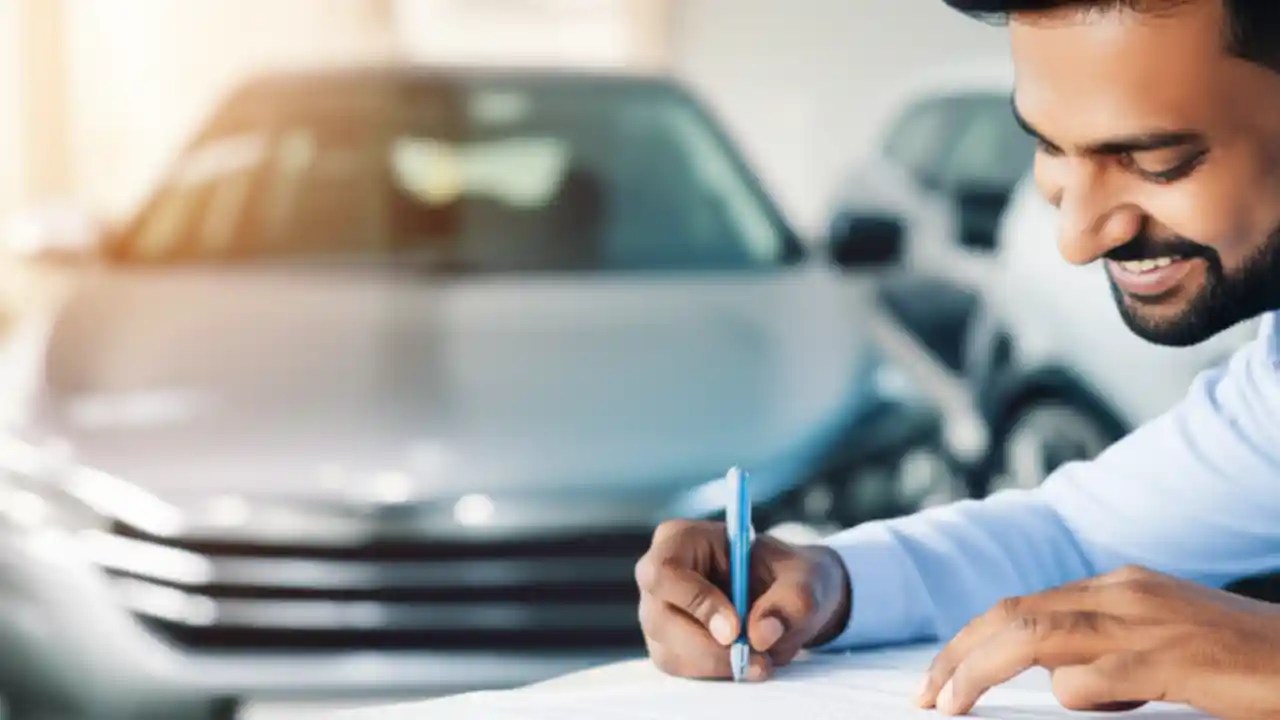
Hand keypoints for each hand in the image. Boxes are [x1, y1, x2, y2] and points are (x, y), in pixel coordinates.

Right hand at [635, 519, 850, 680]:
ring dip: (718, 666)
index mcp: (682, 539)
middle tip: (758, 659)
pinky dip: (717, 674)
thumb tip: (761, 634)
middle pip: (660, 620)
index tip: (735, 629)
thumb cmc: (792, 575)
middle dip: (710, 648)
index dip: (695, 602)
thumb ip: (792, 601)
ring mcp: (659, 613)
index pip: (665, 572)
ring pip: (669, 652)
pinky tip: (746, 663)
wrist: (791, 598)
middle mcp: (660, 576)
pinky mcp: (668, 644)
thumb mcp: (807, 578)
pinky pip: (682, 669)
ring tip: (761, 661)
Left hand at [919, 565, 1279, 718]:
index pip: (1022, 607)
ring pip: (1034, 637)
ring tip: (952, 703)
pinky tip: (1093, 709)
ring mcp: (1144, 622)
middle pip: (1012, 616)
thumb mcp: (1162, 644)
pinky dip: (1073, 696)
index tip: (941, 676)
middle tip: (928, 695)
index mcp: (1118, 586)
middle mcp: (1122, 593)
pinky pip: (1093, 677)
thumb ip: (1108, 651)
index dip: (973, 641)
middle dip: (958, 654)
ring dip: (980, 671)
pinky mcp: (1169, 658)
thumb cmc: (1240, 661)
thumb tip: (1058, 681)